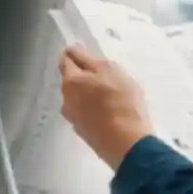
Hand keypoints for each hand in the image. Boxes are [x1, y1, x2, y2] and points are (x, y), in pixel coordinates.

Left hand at [58, 45, 154, 169]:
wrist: (127, 143)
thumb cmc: (121, 101)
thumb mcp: (110, 70)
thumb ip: (89, 59)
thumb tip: (72, 50)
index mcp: (70, 81)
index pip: (65, 60)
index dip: (76, 54)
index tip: (89, 55)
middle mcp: (66, 100)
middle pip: (71, 81)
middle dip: (84, 77)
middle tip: (106, 77)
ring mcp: (73, 119)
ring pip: (78, 100)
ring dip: (88, 95)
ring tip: (110, 97)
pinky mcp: (84, 134)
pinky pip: (86, 115)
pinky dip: (94, 111)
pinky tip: (110, 113)